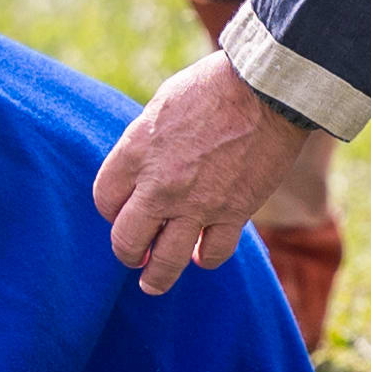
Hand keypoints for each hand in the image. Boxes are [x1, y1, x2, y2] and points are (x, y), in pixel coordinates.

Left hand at [92, 53, 321, 292]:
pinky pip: (212, 254)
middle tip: (134, 256)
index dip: (111, 210)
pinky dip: (205, 259)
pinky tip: (201, 256)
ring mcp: (197, 204)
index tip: (121, 211)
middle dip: (127, 252)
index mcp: (136, 153)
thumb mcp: (161, 107)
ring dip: (157, 278)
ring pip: (166, 262)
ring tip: (153, 284)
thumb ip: (145, 145)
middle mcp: (160, 186)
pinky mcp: (234, 213)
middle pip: (126, 240)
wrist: (266, 91)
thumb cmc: (212, 87)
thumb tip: (140, 170)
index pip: (104, 200)